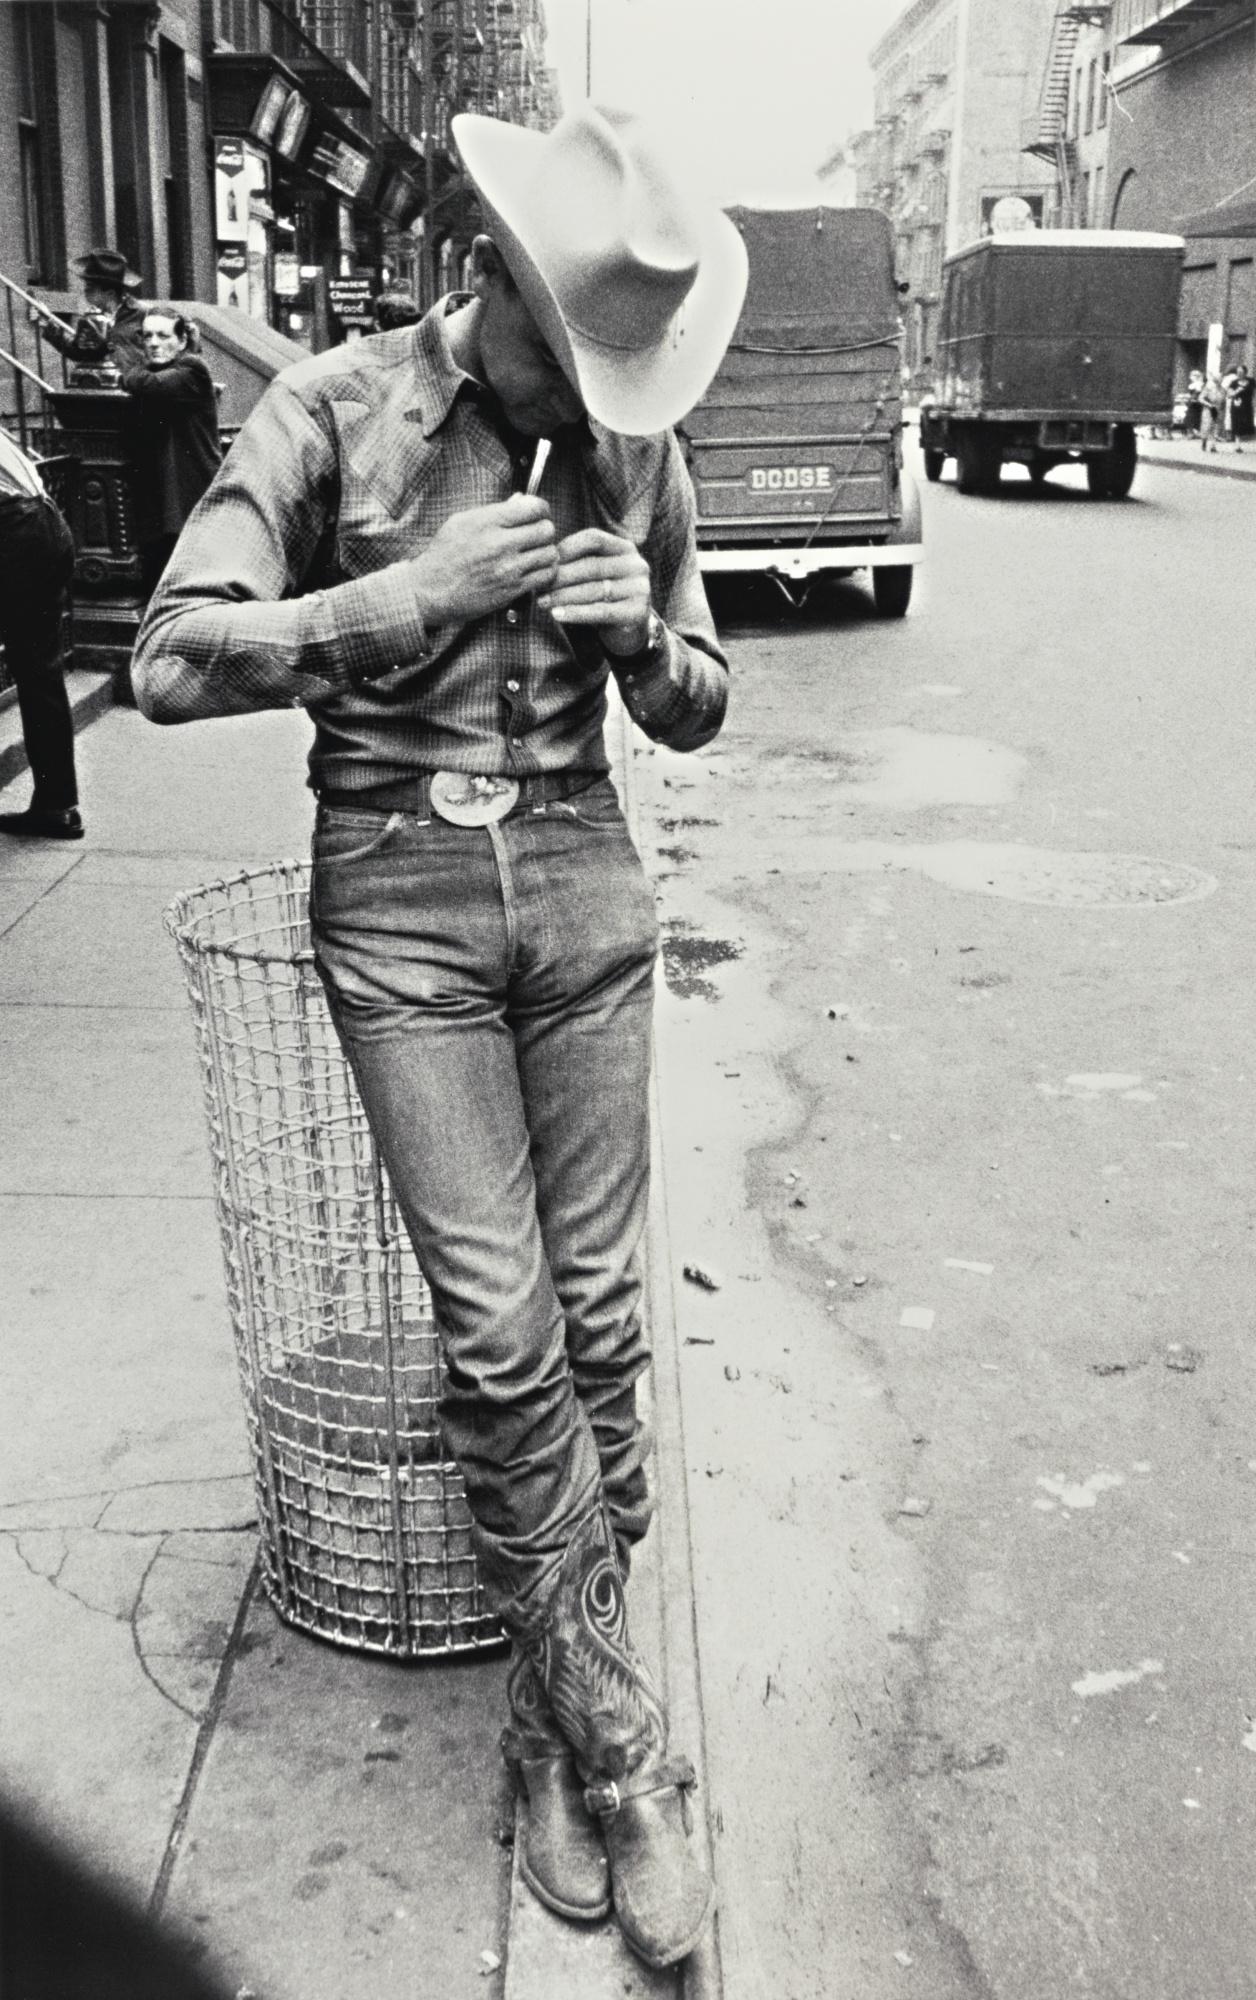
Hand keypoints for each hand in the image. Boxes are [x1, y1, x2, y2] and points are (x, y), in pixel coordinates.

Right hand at [409, 494, 557, 625]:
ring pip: (550, 553)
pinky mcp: (512, 589)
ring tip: (536, 553)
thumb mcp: (461, 522)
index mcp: (487, 522)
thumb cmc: (443, 556)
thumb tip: (519, 500)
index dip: (541, 509)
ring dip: (546, 551)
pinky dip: (545, 571)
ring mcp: (508, 568)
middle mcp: (499, 543)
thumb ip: (494, 511)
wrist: (429, 591)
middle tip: (537, 535)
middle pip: (546, 529)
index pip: (533, 507)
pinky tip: (535, 569)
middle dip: (545, 530)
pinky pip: (545, 576)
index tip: (538, 514)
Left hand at [537, 528, 650, 651]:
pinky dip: (576, 613)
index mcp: (626, 548)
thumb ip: (578, 563)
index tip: (546, 561)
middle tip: (538, 586)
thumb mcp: (596, 574)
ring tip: (542, 602)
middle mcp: (637, 565)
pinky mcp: (637, 612)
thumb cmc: (606, 596)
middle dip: (561, 576)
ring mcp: (640, 589)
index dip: (567, 547)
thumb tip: (544, 561)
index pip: (594, 538)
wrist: (631, 629)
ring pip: (594, 590)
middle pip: (592, 566)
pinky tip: (557, 615)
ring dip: (563, 596)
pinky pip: (600, 611)